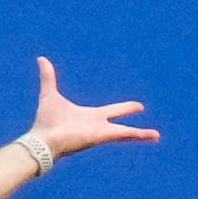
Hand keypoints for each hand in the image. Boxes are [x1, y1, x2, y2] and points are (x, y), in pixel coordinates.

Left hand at [25, 56, 156, 156]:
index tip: (138, 107)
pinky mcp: (101, 136)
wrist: (43, 139)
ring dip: (141, 135)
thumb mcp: (50, 93)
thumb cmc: (46, 121)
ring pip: (126, 134)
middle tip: (152, 132)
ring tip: (156, 136)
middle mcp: (98, 126)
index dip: (124, 109)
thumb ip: (48, 77)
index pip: (112, 112)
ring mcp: (101, 132)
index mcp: (91, 116)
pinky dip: (137, 134)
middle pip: (122, 124)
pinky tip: (151, 135)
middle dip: (136, 127)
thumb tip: (41, 59)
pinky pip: (123, 135)